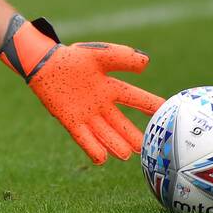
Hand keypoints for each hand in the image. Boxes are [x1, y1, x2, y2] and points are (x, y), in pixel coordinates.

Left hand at [0, 15, 165, 163]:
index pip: (136, 99)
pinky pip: (83, 136)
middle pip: (122, 123)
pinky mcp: (70, 120)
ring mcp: (86, 114)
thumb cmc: (72, 57)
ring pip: (105, 133)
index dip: (152, 106)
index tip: (170, 115)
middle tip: (148, 148)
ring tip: (127, 155)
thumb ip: (122, 57)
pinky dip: (92, 147)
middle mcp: (101, 104)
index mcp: (111, 87)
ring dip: (115, 143)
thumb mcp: (99, 54)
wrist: (43, 62)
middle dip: (134, 135)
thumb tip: (146, 62)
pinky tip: (102, 159)